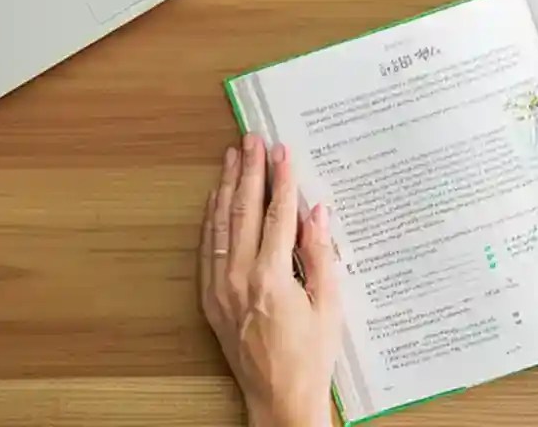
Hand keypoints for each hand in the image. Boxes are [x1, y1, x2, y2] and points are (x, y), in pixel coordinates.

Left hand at [199, 136, 341, 426]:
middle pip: (244, 211)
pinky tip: (216, 199)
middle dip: (250, 172)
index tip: (284, 151)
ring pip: (221, 225)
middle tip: (254, 141)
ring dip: (227, 187)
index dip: (282, 179)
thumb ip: (321, 255)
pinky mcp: (212, 299)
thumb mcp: (330, 305)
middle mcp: (240, 278)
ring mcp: (221, 288)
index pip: (278, 214)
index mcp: (273, 277)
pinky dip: (211, 219)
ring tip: (233, 157)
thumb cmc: (311, 355)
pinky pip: (208, 249)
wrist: (279, 396)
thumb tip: (317, 213)